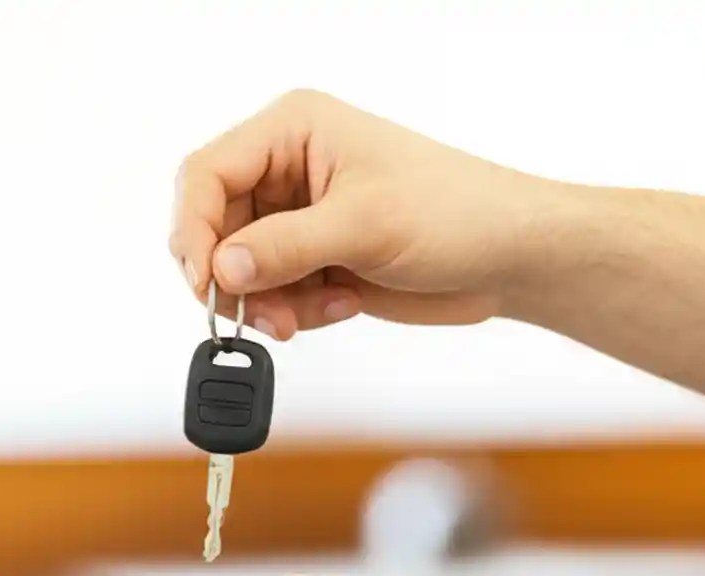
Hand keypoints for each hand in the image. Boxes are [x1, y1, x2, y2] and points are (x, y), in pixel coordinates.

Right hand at [170, 89, 572, 339]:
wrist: (511, 257)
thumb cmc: (457, 212)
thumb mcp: (366, 224)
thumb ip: (285, 247)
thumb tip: (221, 270)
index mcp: (292, 130)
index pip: (206, 174)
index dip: (193, 228)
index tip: (204, 279)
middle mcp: (286, 170)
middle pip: (214, 228)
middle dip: (233, 277)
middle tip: (257, 313)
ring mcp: (299, 217)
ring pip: (239, 270)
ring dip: (267, 302)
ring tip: (311, 314)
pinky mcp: (314, 258)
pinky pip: (271, 293)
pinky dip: (295, 311)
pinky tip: (342, 304)